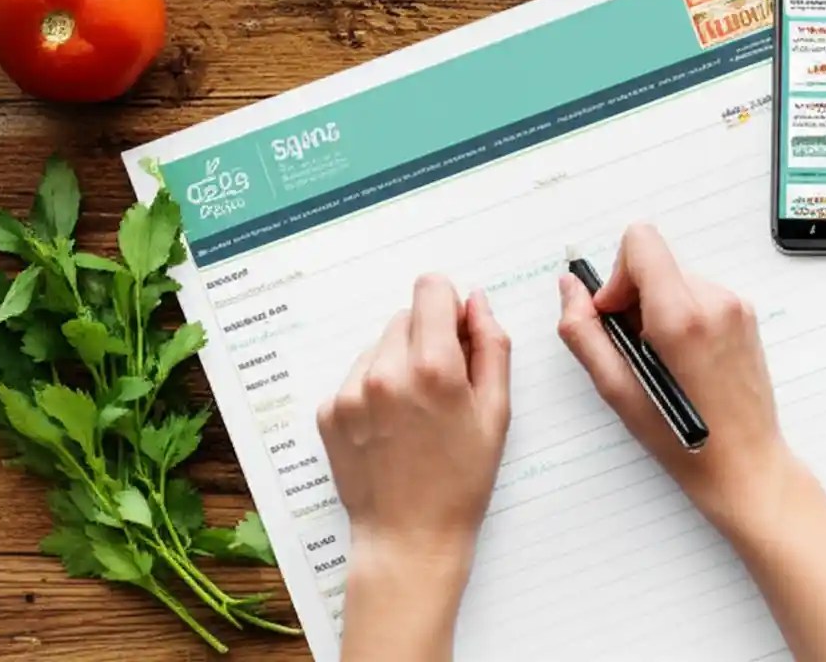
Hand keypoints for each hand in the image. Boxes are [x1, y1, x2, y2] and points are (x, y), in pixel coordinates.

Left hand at [317, 274, 510, 574]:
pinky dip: (375, 390)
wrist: (409, 537)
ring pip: (380, 345)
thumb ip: (492, 346)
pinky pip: (356, 376)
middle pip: (406, 316)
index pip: (430, 288)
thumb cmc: (461, 480)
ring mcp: (350, 392)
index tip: (457, 332)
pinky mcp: (329, 411)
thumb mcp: (496, 412)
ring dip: (399, 363)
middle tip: (443, 387)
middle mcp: (385, 372)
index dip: (449, 305)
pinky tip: (391, 428)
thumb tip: (476, 302)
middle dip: (427, 338)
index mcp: (432, 368)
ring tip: (415, 413)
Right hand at [557, 224, 798, 541]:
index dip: (616, 275)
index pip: (641, 242)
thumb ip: (584, 332)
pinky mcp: (745, 317)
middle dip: (634, 299)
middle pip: (655, 263)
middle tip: (635, 351)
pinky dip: (681, 318)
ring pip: (675, 280)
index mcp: (682, 317)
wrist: (747, 467)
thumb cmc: (686, 442)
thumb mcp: (617, 390)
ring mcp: (735, 307)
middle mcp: (715, 302)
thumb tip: (570, 290)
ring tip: (662, 363)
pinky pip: (698, 296)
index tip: (614, 314)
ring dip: (657, 312)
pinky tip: (683, 362)